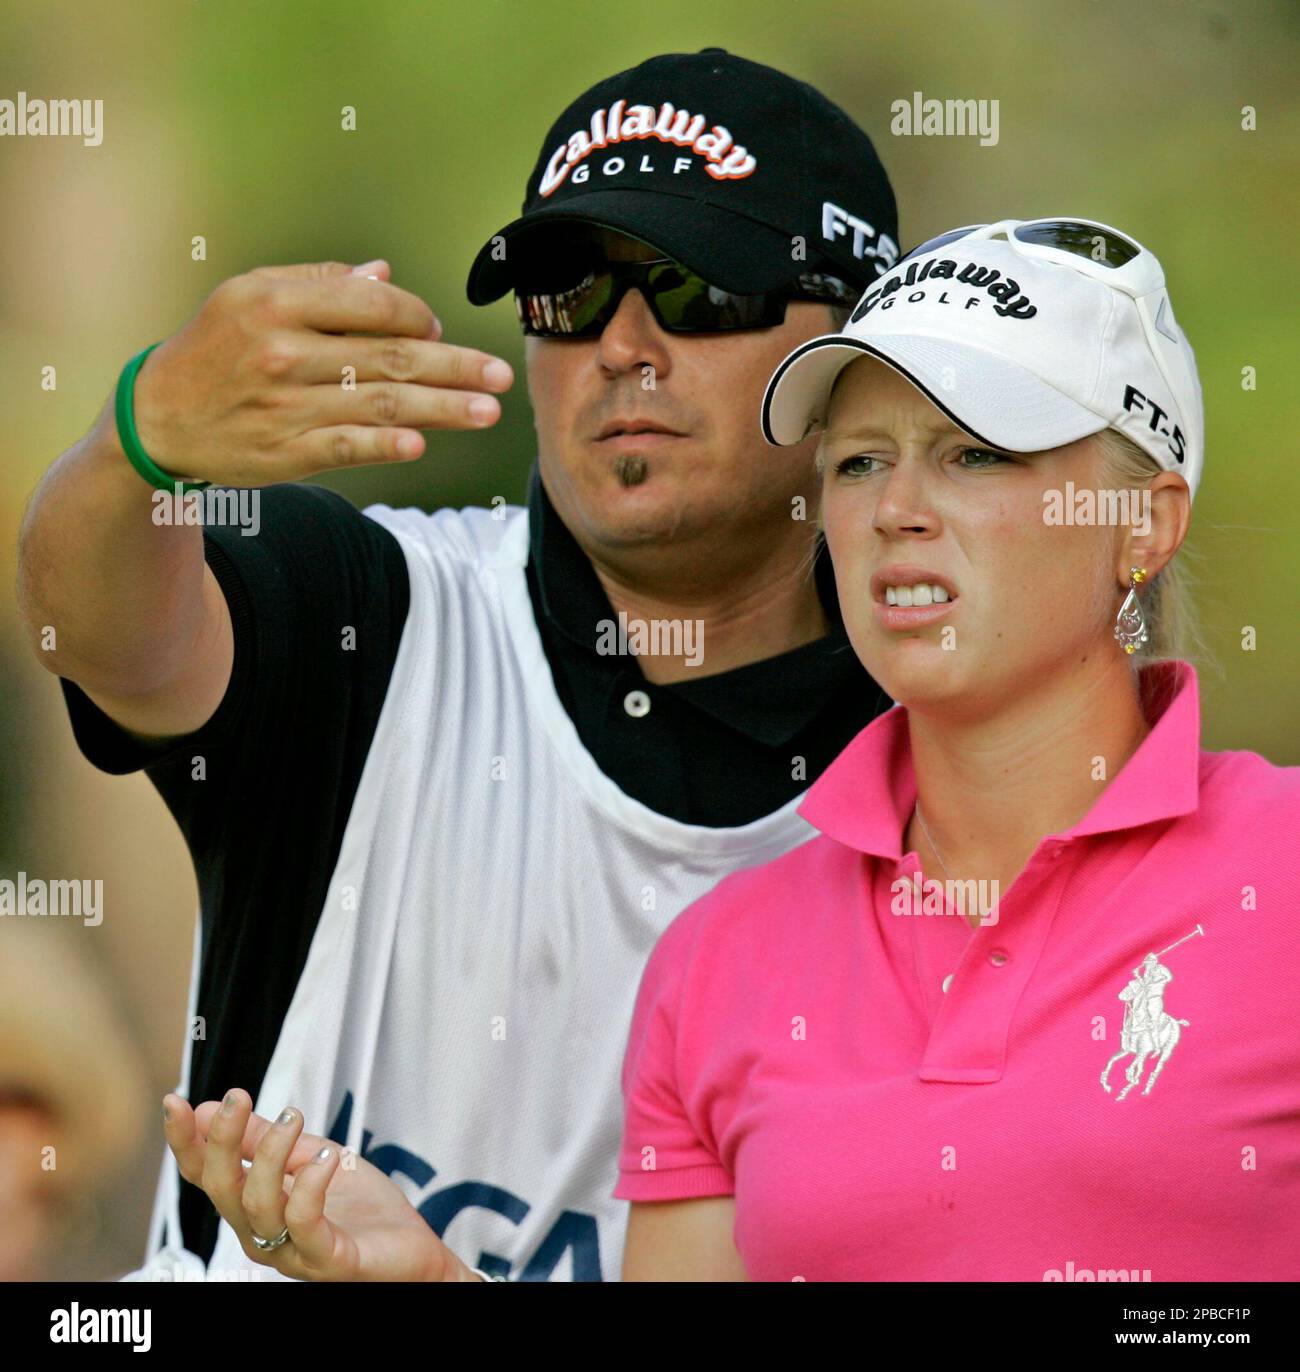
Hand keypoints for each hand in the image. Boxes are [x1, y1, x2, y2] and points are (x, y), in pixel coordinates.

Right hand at [131, 258, 513, 484]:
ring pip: (380, 405)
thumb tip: (385, 275)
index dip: (417, 316)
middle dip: (453, 366)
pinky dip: (386, 445)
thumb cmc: (214, 348)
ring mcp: (286, 407)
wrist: (156, 419)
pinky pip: (348, 447)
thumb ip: (318, 283)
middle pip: (389, 358)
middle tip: (500, 376)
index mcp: (277, 303)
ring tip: (488, 411)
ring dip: (442, 410)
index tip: (440, 327)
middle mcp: (283, 353)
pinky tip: (422, 443)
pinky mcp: (286, 452)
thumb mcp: (249, 295)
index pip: (371, 305)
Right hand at [162, 1088, 479, 1281]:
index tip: (175, 1100)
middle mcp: (261, 1233)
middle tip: (237, 1097)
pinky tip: (325, 1157)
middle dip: (222, 1140)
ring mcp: (291, 1252)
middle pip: (222, 1189)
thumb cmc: (358, 1206)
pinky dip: (309, 1185)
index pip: (205, 1176)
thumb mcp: (309, 1156)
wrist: (409, 1248)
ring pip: (257, 1204)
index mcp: (252, 1206)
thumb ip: (263, 1139)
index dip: (186, 1142)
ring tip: (294, 1117)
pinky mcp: (327, 1261)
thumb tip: (210, 1107)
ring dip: (271, 1153)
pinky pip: (304, 1225)